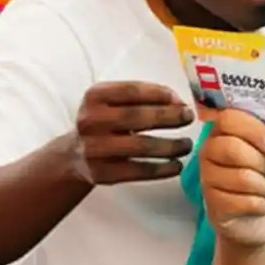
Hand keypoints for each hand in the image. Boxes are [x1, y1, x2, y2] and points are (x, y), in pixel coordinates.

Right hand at [68, 81, 193, 184]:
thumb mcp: (114, 103)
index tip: (181, 100)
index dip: (161, 94)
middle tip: (189, 118)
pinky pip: (139, 171)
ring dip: (171, 146)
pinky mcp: (101, 173)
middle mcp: (90, 121)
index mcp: (94, 97)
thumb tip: (179, 104)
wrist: (75, 155)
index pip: (132, 90)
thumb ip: (142, 98)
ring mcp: (93, 149)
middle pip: (137, 117)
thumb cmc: (106, 123)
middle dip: (169, 117)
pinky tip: (177, 165)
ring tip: (187, 145)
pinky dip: (163, 169)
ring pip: (141, 146)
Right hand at [201, 109, 264, 247]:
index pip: (229, 119)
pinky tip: (261, 205)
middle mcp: (209, 151)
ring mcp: (206, 178)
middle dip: (262, 164)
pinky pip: (242, 201)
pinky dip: (261, 205)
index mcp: (224, 132)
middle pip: (232, 148)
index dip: (254, 130)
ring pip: (241, 177)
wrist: (260, 215)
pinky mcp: (212, 204)